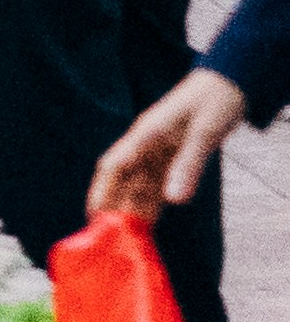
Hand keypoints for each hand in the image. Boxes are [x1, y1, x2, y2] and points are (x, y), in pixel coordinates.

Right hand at [92, 65, 255, 220]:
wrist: (228, 83)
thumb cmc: (214, 100)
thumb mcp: (204, 132)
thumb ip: (188, 165)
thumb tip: (174, 200)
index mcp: (145, 134)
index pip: (113, 165)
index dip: (101, 190)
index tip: (94, 213)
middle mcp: (145, 144)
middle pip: (121, 179)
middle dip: (112, 204)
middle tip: (107, 235)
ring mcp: (157, 151)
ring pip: (138, 184)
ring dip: (132, 208)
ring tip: (127, 237)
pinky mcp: (171, 157)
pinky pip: (157, 184)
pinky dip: (152, 203)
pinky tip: (149, 221)